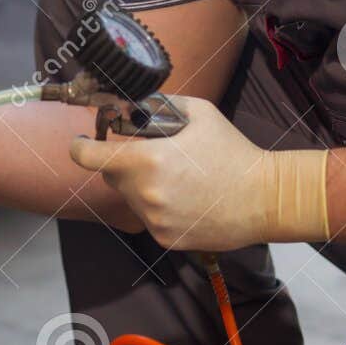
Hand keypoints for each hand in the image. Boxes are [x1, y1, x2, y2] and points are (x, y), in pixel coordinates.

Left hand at [68, 96, 329, 250]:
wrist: (265, 198)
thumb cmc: (232, 150)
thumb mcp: (199, 112)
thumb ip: (161, 105)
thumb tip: (134, 105)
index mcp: (146, 161)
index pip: (90, 157)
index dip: (81, 147)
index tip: (81, 142)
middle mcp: (144, 194)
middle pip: (112, 176)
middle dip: (122, 163)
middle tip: (149, 154)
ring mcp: (155, 220)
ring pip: (130, 197)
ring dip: (141, 186)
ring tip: (176, 177)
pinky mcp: (166, 238)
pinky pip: (149, 217)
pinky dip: (158, 206)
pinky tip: (185, 198)